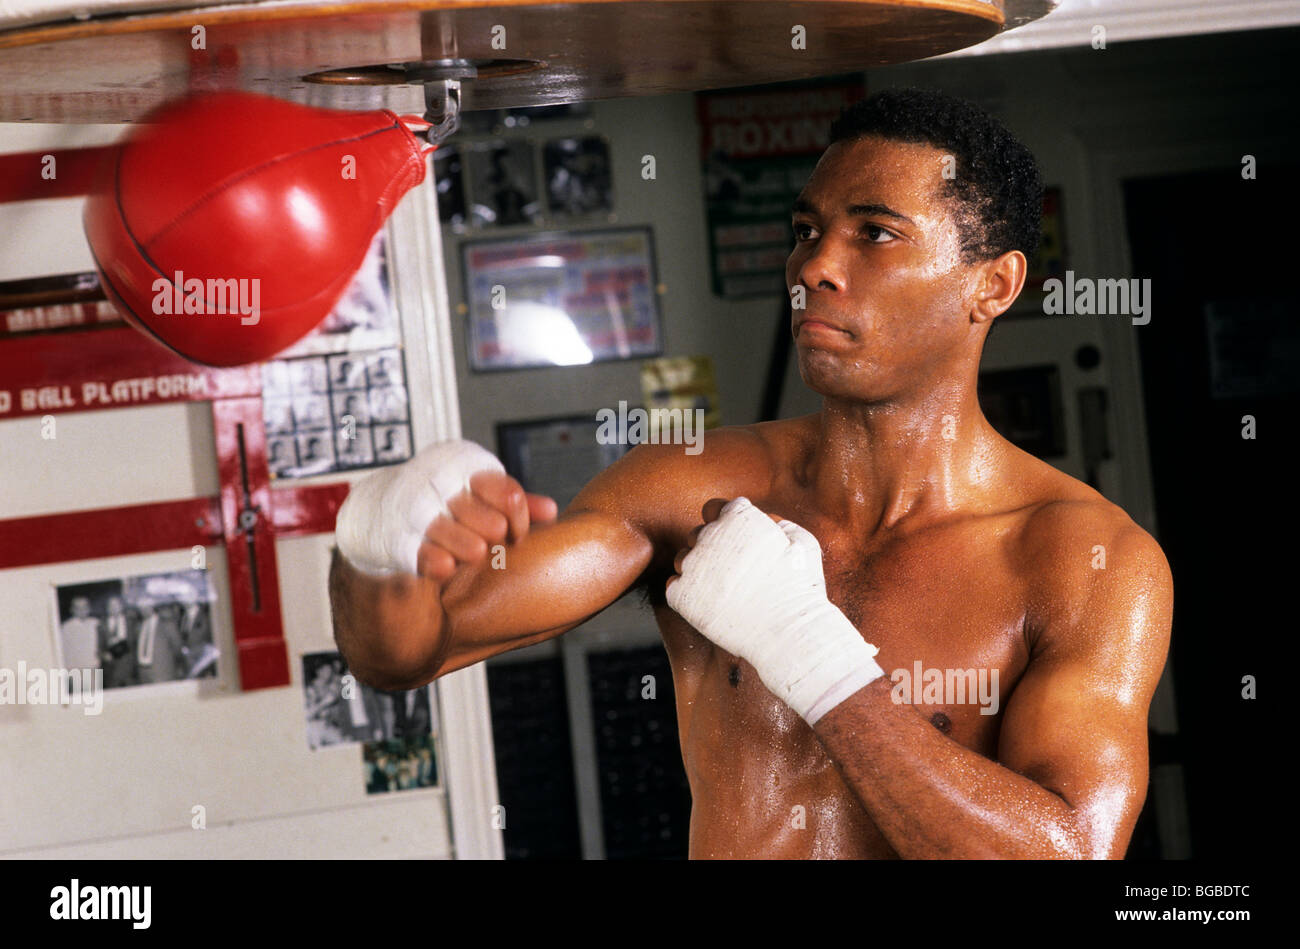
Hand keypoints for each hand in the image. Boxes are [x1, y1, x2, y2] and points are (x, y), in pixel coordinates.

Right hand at [335, 439, 556, 579]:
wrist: (376, 508)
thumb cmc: (440, 499)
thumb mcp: (477, 492)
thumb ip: (513, 502)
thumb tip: (551, 512)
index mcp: (464, 467)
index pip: (503, 489)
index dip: (519, 514)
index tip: (518, 534)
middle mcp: (437, 484)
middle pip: (475, 508)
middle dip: (491, 527)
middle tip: (498, 540)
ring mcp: (414, 511)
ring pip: (444, 528)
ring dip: (465, 543)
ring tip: (477, 552)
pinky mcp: (395, 539)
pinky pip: (416, 551)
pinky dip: (432, 560)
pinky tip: (446, 568)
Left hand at [666, 497, 883, 724]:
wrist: (786, 631)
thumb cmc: (800, 589)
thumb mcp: (804, 544)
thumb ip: (782, 526)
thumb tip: (770, 523)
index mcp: (737, 516)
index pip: (716, 508)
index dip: (727, 526)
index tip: (737, 545)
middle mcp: (709, 534)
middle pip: (698, 534)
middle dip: (712, 549)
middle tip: (733, 573)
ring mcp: (691, 564)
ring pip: (683, 559)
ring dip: (698, 571)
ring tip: (723, 592)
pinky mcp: (680, 594)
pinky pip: (675, 586)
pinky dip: (688, 594)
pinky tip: (711, 605)